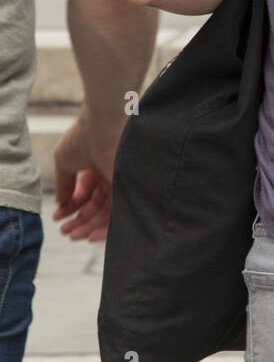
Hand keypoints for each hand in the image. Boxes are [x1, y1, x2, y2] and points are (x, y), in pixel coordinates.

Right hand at [53, 110, 124, 241]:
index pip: (84, 194)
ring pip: (105, 214)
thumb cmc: (83, 137)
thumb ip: (63, 184)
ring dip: (88, 227)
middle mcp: (109, 176)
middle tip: (66, 231)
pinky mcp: (127, 190)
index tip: (58, 217)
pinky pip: (117, 216)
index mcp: (95, 167)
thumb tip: (61, 203)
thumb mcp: (64, 162)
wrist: (103, 125)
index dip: (70, 207)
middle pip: (94, 207)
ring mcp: (119, 183)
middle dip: (79, 221)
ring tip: (73, 235)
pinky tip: (89, 235)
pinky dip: (104, 229)